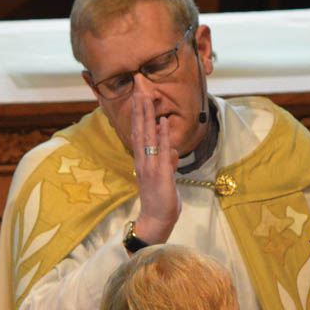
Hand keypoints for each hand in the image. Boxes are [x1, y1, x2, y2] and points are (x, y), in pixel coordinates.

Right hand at [131, 94, 180, 243]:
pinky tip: (162, 122)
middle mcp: (143, 161)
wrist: (156, 220)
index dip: (139, 116)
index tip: (138, 99)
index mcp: (142, 161)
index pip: (139, 134)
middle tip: (138, 89)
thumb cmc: (160, 201)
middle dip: (140, 109)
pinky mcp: (160, 174)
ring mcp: (150, 166)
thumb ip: (168, 163)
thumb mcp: (165, 179)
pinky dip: (162, 136)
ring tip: (146, 98)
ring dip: (148, 116)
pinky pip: (161, 151)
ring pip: (147, 137)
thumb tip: (171, 150)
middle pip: (140, 130)